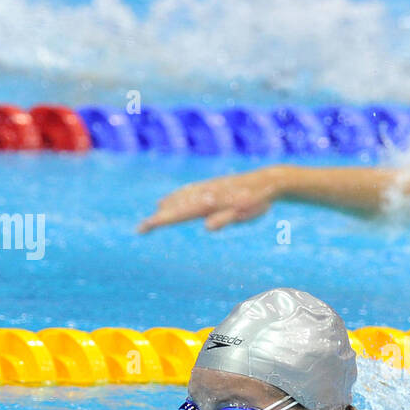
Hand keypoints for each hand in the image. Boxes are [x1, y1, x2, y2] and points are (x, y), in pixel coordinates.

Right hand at [138, 167, 281, 233]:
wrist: (267, 180)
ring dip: (166, 205)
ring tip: (154, 215)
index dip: (160, 221)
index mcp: (209, 201)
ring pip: (181, 196)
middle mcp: (204, 192)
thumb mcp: (244, 213)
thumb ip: (226, 218)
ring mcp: (207, 187)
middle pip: (176, 205)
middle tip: (141, 229)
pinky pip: (188, 191)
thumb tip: (207, 226)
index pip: (179, 213)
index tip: (144, 227)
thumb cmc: (257, 201)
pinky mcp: (212, 186)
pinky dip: (176, 196)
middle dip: (159, 216)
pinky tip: (172, 199)